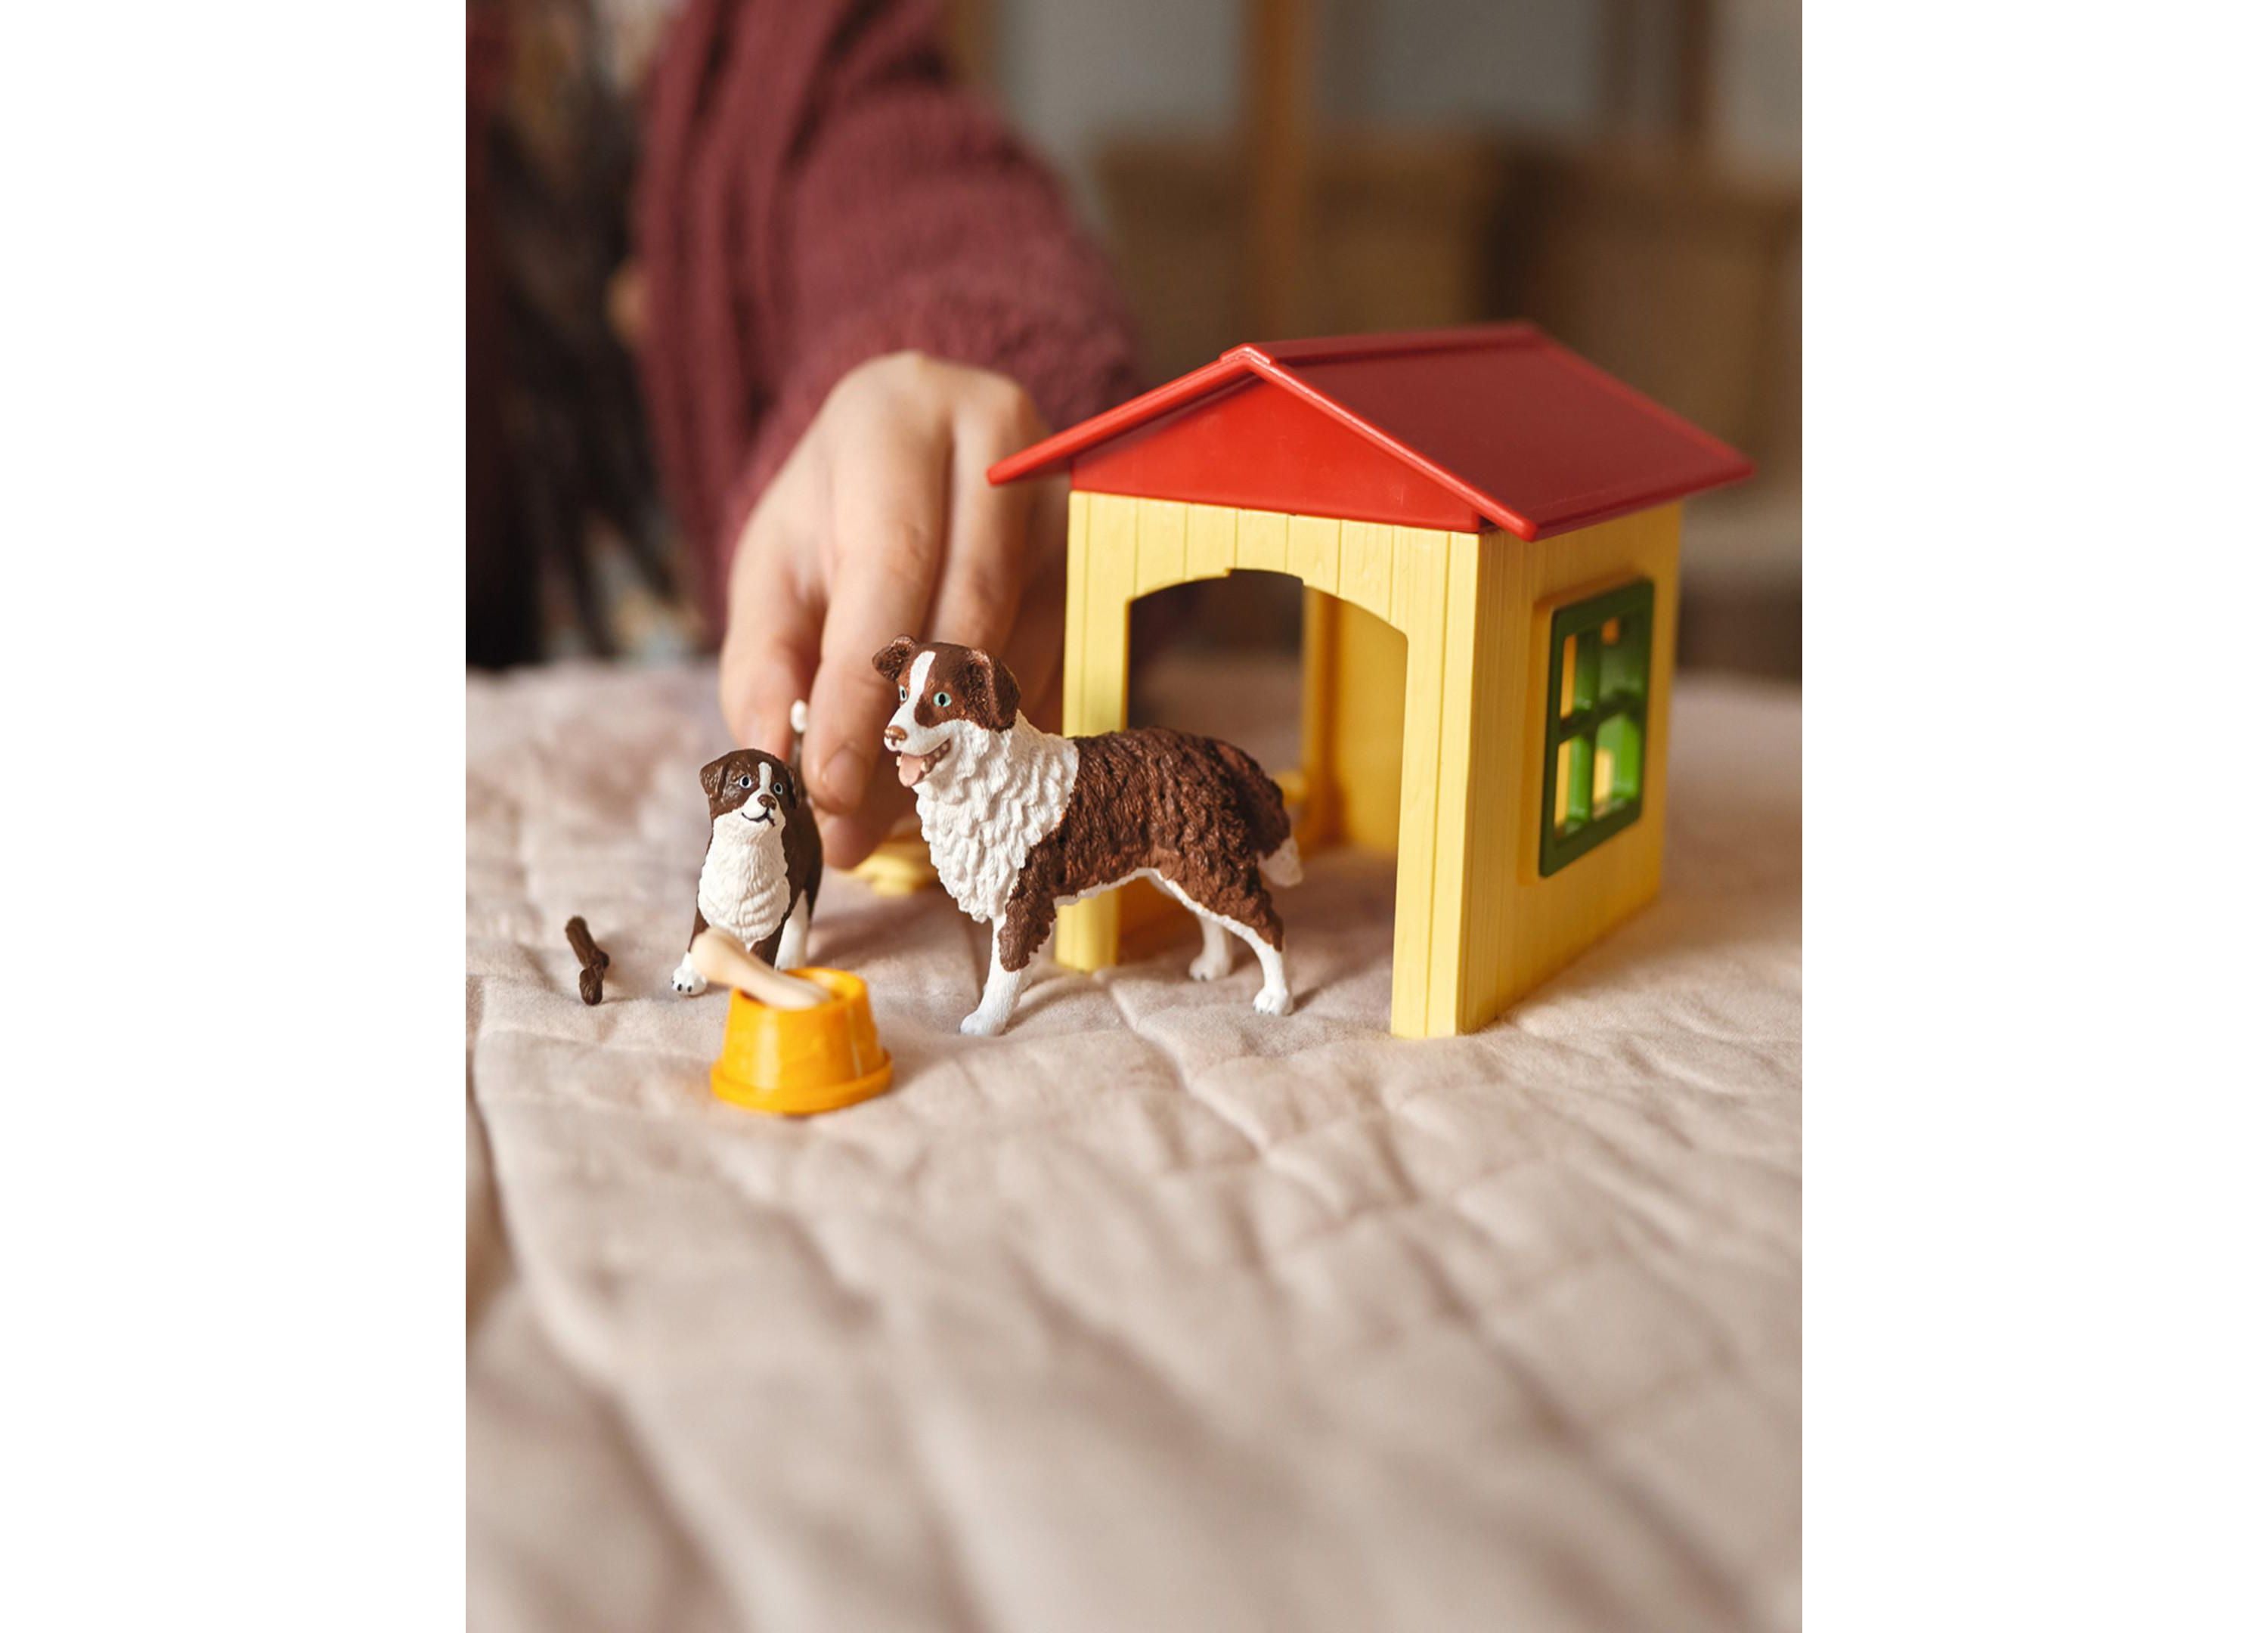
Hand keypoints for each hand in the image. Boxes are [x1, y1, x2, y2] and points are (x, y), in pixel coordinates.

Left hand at [718, 353, 1067, 866]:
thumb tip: (780, 770)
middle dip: (908, 732)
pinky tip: (944, 763)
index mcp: (897, 419)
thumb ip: (761, 667)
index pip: (891, 569)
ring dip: (951, 748)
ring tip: (884, 806)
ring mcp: (1063, 500)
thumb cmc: (833, 518)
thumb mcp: (771, 572)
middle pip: (970, 611)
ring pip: (1020, 651)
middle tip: (857, 817)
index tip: (828, 785)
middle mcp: (999, 442)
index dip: (858, 689)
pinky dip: (995, 735)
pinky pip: (1055, 671)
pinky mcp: (1098, 560)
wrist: (912, 457)